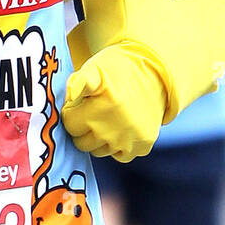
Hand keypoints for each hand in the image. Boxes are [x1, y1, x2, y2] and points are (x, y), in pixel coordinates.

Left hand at [62, 42, 168, 162]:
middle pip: (80, 142)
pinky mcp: (143, 145)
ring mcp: (131, 137)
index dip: (70, 112)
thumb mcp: (96, 68)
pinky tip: (121, 128)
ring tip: (107, 118)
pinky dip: (116, 146)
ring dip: (98, 139)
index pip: (70, 122)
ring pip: (98, 151)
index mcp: (107, 101)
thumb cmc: (116, 72)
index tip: (78, 103)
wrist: (154, 75)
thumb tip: (70, 96)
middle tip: (92, 111)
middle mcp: (119, 123)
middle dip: (82, 128)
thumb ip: (78, 81)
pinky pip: (118, 156)